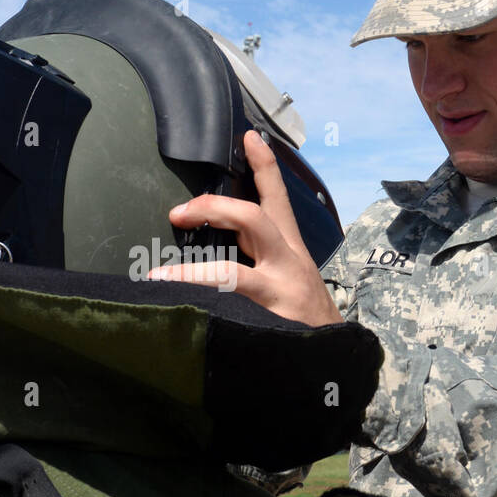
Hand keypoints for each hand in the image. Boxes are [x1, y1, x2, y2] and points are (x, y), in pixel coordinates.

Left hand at [146, 131, 342, 325]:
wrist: (338, 359)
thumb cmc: (307, 318)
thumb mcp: (292, 280)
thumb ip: (261, 260)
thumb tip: (220, 248)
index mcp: (289, 249)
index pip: (276, 199)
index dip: (264, 166)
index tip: (248, 137)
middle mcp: (287, 263)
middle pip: (253, 219)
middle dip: (214, 208)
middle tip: (178, 211)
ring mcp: (279, 293)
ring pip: (232, 272)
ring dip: (192, 273)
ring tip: (159, 276)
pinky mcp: (270, 323)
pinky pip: (228, 312)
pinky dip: (201, 308)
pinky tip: (178, 311)